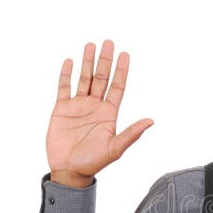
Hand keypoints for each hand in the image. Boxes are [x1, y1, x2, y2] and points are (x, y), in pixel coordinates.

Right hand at [46, 40, 153, 186]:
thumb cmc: (93, 162)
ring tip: (91, 45)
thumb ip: (132, 133)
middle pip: (101, 78)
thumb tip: (151, 121)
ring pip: (84, 79)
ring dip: (87, 62)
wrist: (69, 171)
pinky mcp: (61, 109)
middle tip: (109, 42)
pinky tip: (69, 61)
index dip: (122, 70)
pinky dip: (66, 74)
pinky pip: (64, 88)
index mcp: (109, 113)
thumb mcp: (115, 148)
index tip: (125, 54)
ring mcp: (78, 106)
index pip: (117, 86)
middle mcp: (95, 106)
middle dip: (105, 61)